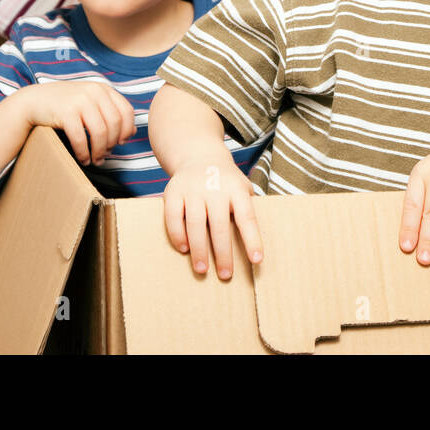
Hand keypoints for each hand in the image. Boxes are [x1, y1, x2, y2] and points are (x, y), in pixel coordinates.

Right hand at [18, 81, 136, 165]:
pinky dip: (84, 152)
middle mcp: (94, 91)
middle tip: (104, 155)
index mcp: (103, 89)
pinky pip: (81, 138)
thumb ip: (109, 111)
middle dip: (112, 144)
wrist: (34, 100)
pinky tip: (83, 159)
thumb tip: (132, 132)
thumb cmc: (64, 104)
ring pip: (100, 133)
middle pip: (115, 124)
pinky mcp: (66, 112)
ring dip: (99, 151)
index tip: (121, 143)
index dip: (127, 130)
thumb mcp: (90, 101)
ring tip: (95, 160)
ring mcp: (80, 100)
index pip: (126, 111)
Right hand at [162, 157, 263, 280]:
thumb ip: (247, 209)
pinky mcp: (173, 191)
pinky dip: (177, 235)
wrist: (199, 155)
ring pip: (195, 223)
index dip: (252, 239)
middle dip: (223, 253)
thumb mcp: (242, 187)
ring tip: (202, 269)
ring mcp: (192, 188)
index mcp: (236, 188)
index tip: (256, 260)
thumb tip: (255, 241)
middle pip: (219, 225)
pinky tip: (184, 249)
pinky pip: (173, 217)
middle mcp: (214, 187)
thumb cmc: (226, 181)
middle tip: (225, 275)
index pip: (247, 217)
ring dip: (199, 249)